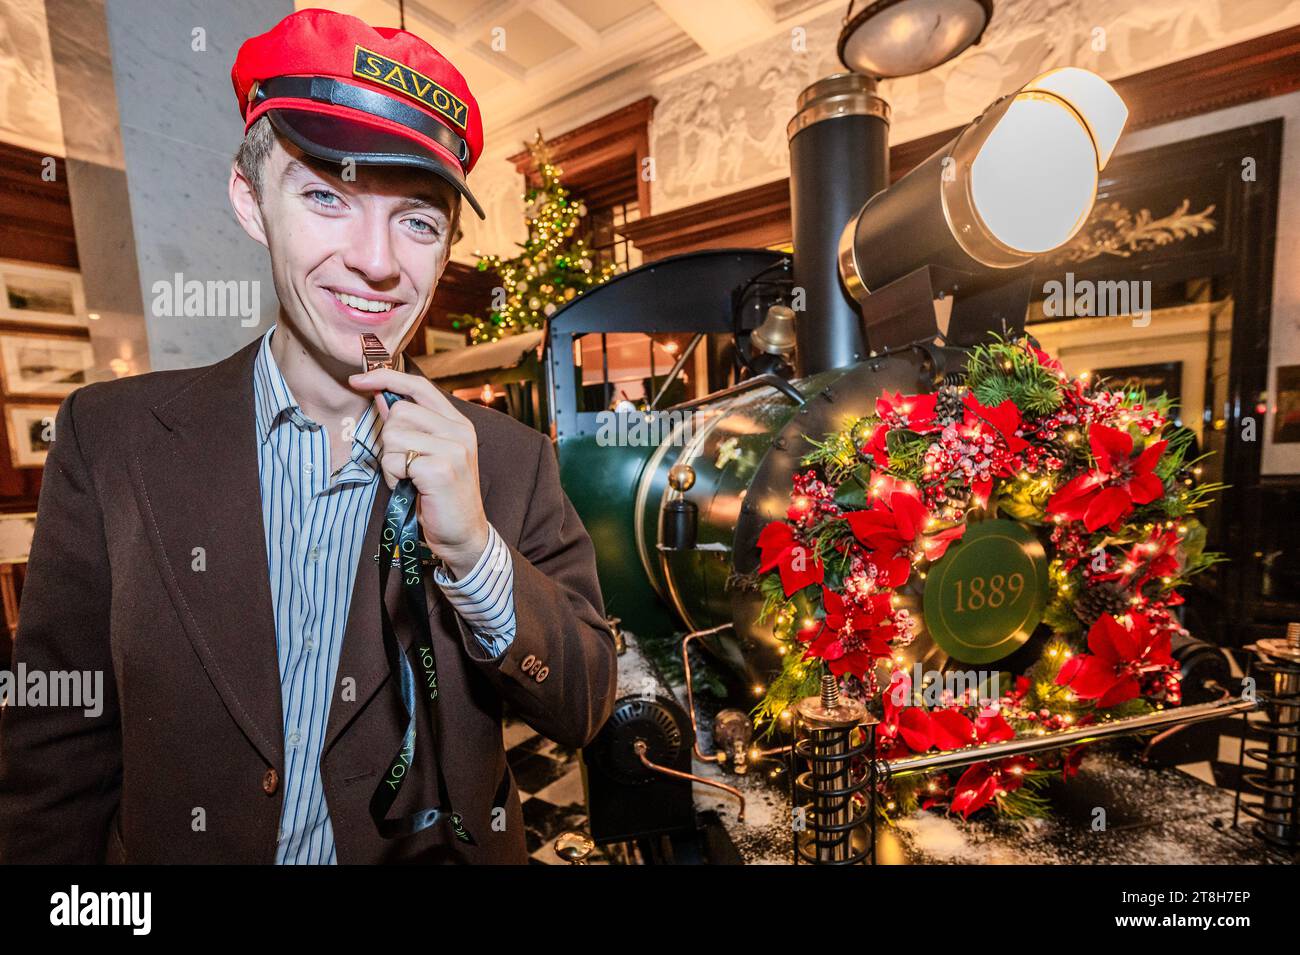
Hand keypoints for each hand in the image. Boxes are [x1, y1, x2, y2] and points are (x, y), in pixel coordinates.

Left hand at [347, 366, 489, 578]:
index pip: (419, 386)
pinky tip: (411, 489)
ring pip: (393, 436)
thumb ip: (408, 424)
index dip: (386, 378)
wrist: (462, 535)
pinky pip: (394, 461)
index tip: (358, 379)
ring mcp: (453, 449)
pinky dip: (394, 478)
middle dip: (390, 440)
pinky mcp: (440, 469)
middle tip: (406, 466)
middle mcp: (460, 431)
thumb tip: (380, 394)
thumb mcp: (427, 453)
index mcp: (457, 423)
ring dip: (391, 462)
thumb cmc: (440, 496)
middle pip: (399, 412)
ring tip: (410, 479)